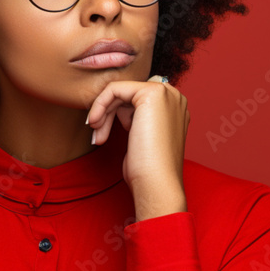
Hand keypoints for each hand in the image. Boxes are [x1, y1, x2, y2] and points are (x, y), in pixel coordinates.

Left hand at [86, 74, 188, 220]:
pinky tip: (95, 122)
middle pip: (128, 94)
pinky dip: (100, 104)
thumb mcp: (142, 138)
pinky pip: (115, 88)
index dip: (117, 114)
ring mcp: (166, 93)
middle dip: (108, 113)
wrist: (157, 182)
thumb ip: (138, 120)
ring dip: (102, 112)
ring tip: (96, 134)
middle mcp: (173, 97)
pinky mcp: (152, 93)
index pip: (137, 99)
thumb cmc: (148, 169)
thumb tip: (119, 110)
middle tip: (96, 135)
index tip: (102, 132)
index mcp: (174, 108)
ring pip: (120, 91)